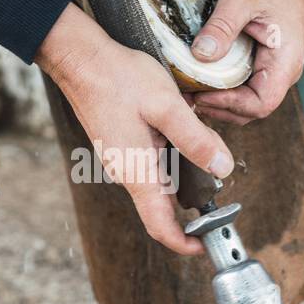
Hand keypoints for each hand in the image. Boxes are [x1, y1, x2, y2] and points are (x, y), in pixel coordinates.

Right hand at [36, 4, 234, 254]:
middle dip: (192, 200)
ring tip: (202, 141)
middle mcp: (127, 172)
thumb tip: (222, 168)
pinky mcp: (121, 144)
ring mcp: (122, 158)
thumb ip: (196, 139)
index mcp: (137, 172)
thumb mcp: (167, 106)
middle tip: (218, 186)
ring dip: (183, 169)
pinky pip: (151, 160)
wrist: (81, 59)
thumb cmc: (118, 79)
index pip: (160, 226)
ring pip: (159, 178)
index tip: (204, 244)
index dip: (183, 243)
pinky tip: (180, 125)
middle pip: (163, 203)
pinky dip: (171, 153)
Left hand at [190, 0, 303, 124]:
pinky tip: (201, 81)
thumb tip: (200, 56)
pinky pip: (244, 87)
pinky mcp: (262, 63)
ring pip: (247, 102)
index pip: (262, 103)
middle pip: (253, 110)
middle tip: (188, 98)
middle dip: (220, 108)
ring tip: (190, 92)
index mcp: (285, 61)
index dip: (231, 105)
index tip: (202, 94)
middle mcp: (284, 71)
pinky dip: (223, 90)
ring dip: (220, 102)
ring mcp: (274, 69)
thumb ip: (222, 26)